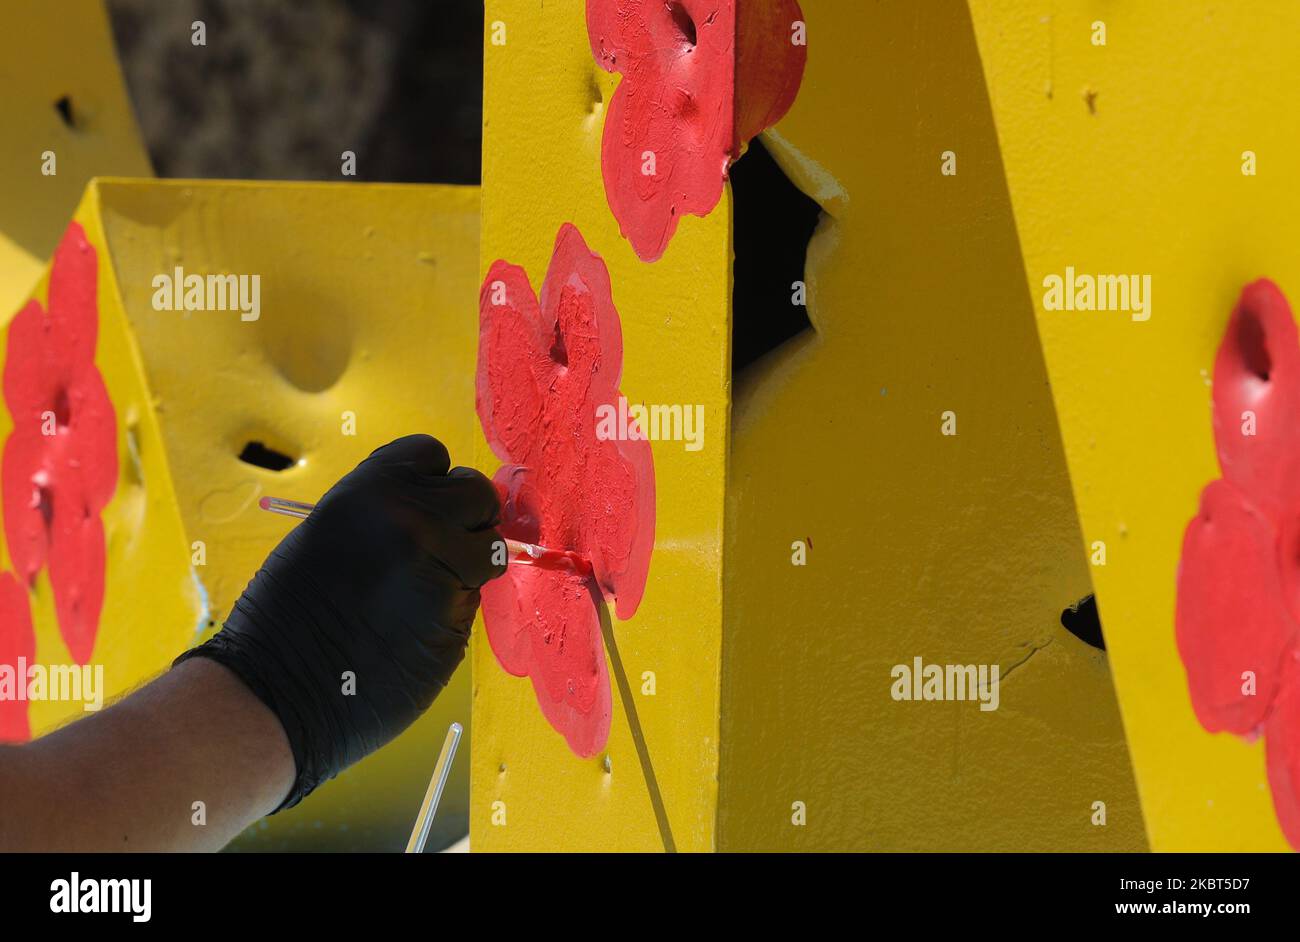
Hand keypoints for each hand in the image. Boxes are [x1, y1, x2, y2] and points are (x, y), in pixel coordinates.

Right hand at [175, 434, 505, 809]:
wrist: (275, 687)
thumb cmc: (289, 610)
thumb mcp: (329, 530)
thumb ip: (384, 511)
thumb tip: (436, 506)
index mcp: (373, 491)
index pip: (433, 454)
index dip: (431, 479)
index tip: (423, 500)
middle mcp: (416, 523)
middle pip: (479, 495)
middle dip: (465, 514)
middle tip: (440, 541)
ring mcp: (443, 572)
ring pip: (489, 548)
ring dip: (469, 562)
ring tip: (423, 586)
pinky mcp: (456, 620)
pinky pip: (473, 596)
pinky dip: (453, 605)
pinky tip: (413, 624)